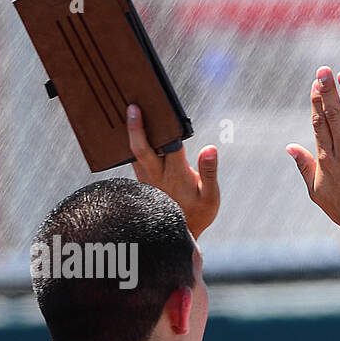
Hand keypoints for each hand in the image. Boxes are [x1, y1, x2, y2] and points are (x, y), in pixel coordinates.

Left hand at [127, 104, 218, 238]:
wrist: (177, 233)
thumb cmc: (198, 214)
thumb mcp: (211, 197)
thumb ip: (209, 172)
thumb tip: (210, 148)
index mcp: (176, 176)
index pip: (170, 147)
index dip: (168, 128)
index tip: (162, 111)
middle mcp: (157, 176)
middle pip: (141, 149)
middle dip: (135, 127)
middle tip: (131, 107)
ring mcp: (146, 178)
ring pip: (134, 152)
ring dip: (130, 132)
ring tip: (128, 111)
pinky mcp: (142, 179)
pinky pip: (134, 158)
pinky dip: (132, 142)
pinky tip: (132, 130)